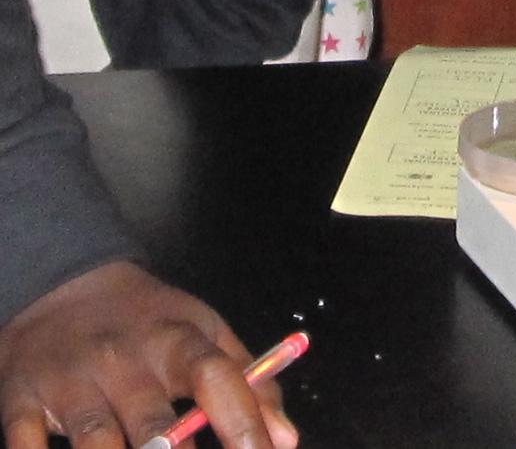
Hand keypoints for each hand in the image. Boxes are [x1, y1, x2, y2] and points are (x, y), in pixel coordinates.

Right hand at [0, 262, 297, 448]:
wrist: (65, 284)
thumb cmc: (151, 322)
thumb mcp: (207, 334)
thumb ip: (250, 385)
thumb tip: (287, 439)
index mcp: (179, 341)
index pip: (218, 379)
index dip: (244, 423)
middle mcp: (126, 360)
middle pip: (152, 424)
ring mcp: (71, 381)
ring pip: (95, 441)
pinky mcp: (21, 400)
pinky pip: (27, 446)